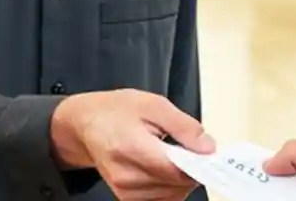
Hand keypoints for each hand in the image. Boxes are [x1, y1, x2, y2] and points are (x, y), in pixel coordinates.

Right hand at [51, 89, 214, 200]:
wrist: (86, 123)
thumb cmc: (115, 110)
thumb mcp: (153, 104)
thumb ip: (183, 126)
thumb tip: (207, 148)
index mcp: (131, 148)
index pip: (176, 170)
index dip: (198, 163)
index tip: (208, 155)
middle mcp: (126, 176)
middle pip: (177, 185)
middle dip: (190, 168)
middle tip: (187, 148)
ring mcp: (125, 191)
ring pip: (173, 195)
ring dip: (180, 179)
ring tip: (170, 155)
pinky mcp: (126, 199)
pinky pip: (162, 200)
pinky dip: (170, 187)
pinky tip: (164, 168)